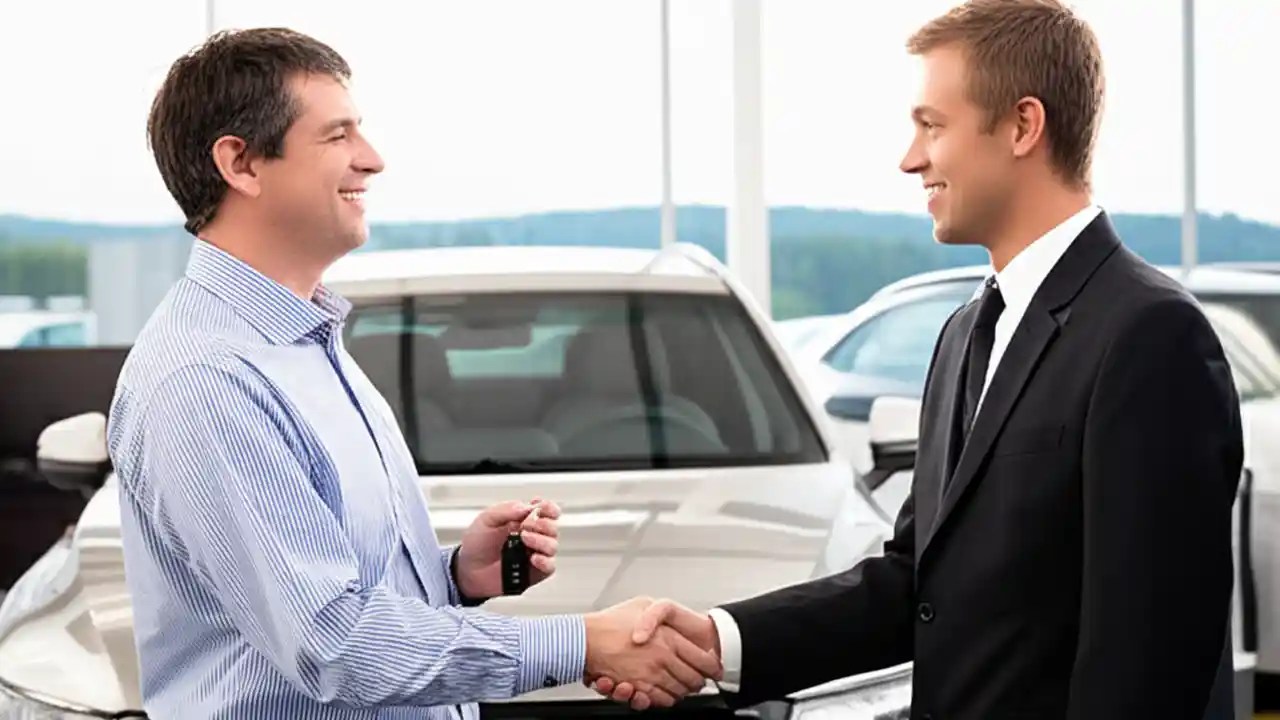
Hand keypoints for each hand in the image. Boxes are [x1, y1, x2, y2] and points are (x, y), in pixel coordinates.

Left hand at [455, 498, 559, 600]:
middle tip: (525, 526)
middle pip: (553, 527)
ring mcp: (534, 554)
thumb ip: (507, 509)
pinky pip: (550, 567)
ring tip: (524, 540)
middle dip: (542, 524)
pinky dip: (545, 561)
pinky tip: (533, 558)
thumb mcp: (486, 519)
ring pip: (552, 546)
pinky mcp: (534, 572)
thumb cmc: (476, 545)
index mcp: (523, 520)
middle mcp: (532, 536)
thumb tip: (527, 506)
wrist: (468, 570)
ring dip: (541, 541)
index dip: (548, 507)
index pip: (547, 510)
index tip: (540, 507)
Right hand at [584, 597, 722, 709]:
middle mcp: (662, 658)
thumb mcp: (642, 604)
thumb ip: (659, 612)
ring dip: (683, 691)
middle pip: (694, 679)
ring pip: (678, 691)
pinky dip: (664, 699)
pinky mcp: (638, 688)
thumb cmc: (610, 621)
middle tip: (700, 679)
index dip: (711, 666)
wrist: (584, 639)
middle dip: (699, 681)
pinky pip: (660, 700)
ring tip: (684, 687)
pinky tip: (664, 692)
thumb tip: (670, 617)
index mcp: (668, 638)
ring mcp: (651, 675)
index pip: (702, 658)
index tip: (714, 668)